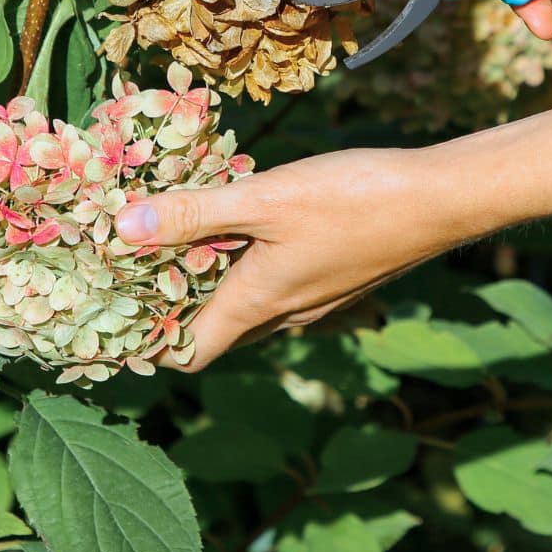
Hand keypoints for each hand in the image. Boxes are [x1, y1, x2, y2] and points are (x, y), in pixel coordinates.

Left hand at [117, 148, 459, 370]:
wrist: (441, 200)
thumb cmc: (354, 198)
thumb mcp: (265, 198)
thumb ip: (195, 213)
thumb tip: (126, 229)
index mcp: (259, 303)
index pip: (189, 353)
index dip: (147, 346)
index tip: (110, 324)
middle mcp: (285, 313)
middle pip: (215, 331)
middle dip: (173, 310)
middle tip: (130, 271)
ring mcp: (315, 297)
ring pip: (247, 304)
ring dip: (210, 283)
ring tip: (173, 239)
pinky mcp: (335, 274)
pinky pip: (275, 283)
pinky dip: (245, 264)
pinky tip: (238, 219)